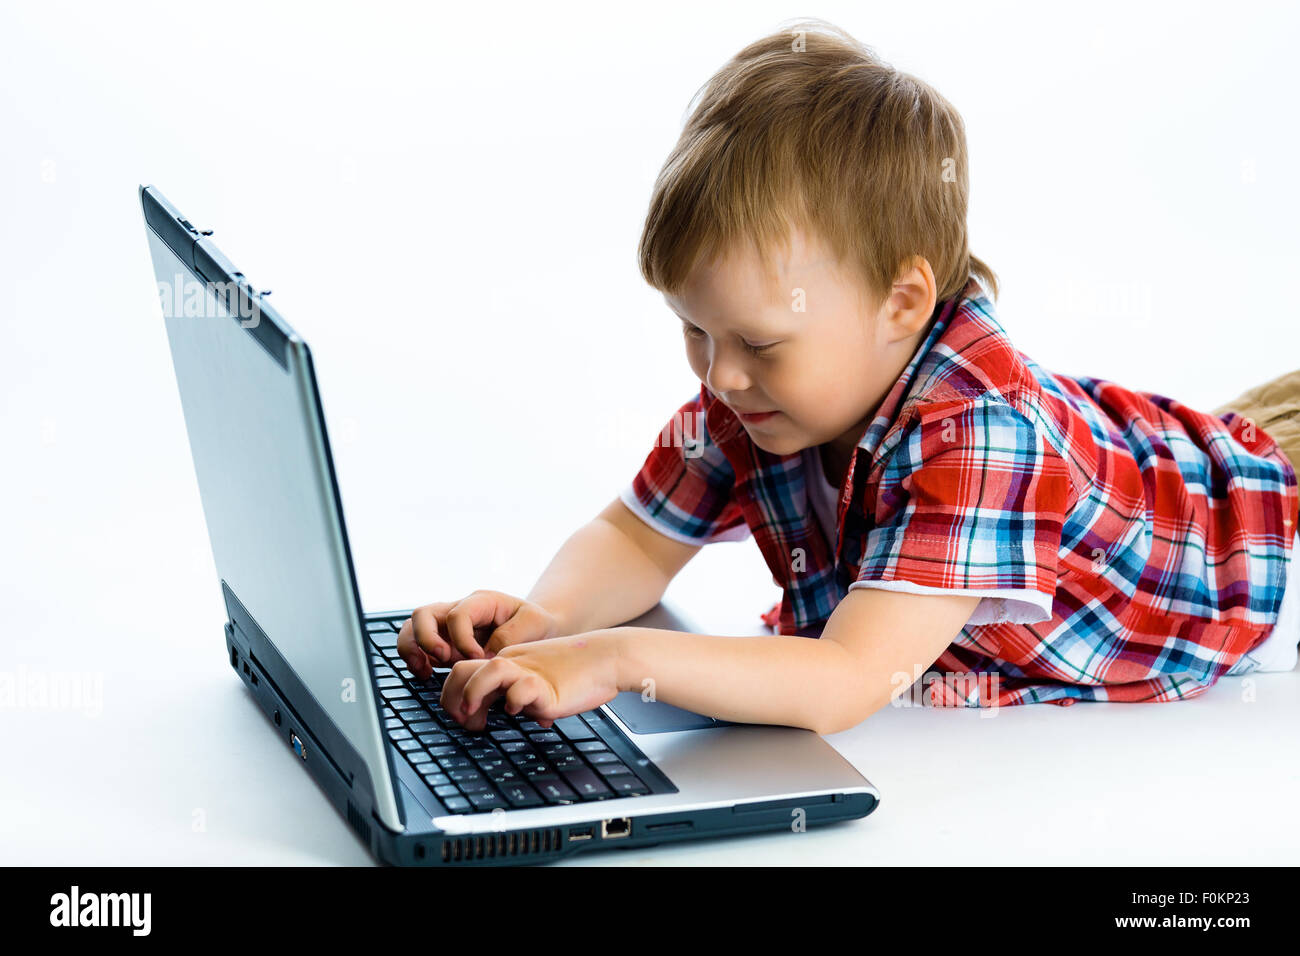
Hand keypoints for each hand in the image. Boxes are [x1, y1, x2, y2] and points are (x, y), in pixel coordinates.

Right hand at [396, 590, 559, 680]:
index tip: (479, 659)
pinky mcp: (443, 643)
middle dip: (426, 639)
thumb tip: (486, 655)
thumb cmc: (535, 624)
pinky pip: (416, 646)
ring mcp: (447, 627)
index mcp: (482, 601)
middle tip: (445, 659)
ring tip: (424, 671)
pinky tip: (426, 675)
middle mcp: (459, 610)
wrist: (536, 630)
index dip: (463, 639)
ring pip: (411, 628)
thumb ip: (511, 636)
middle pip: (423, 614)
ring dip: (412, 650)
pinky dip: (415, 660)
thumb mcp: (534, 624)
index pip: (458, 615)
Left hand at [438, 631, 623, 731]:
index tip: (462, 717)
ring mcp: (530, 672)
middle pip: (463, 669)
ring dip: (473, 695)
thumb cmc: (577, 672)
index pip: (463, 670)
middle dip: (451, 698)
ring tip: (478, 718)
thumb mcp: (538, 680)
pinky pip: (522, 688)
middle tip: (463, 720)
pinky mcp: (548, 686)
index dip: (452, 695)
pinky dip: (514, 700)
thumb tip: (501, 713)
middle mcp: (514, 664)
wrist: (608, 657)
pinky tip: (516, 710)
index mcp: (508, 661)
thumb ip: (517, 692)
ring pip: (489, 671)